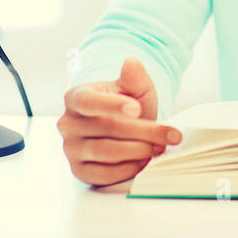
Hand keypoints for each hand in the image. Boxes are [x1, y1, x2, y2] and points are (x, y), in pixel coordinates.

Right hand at [58, 56, 182, 186]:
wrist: (124, 126)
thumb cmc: (127, 105)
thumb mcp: (135, 88)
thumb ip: (134, 76)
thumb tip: (131, 63)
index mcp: (76, 97)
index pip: (88, 101)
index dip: (112, 105)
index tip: (137, 109)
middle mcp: (68, 123)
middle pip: (107, 129)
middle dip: (144, 131)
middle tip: (170, 134)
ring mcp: (71, 149)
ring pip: (107, 152)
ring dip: (139, 150)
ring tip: (159, 146)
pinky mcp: (79, 170)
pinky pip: (103, 174)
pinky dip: (128, 169)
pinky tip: (143, 161)